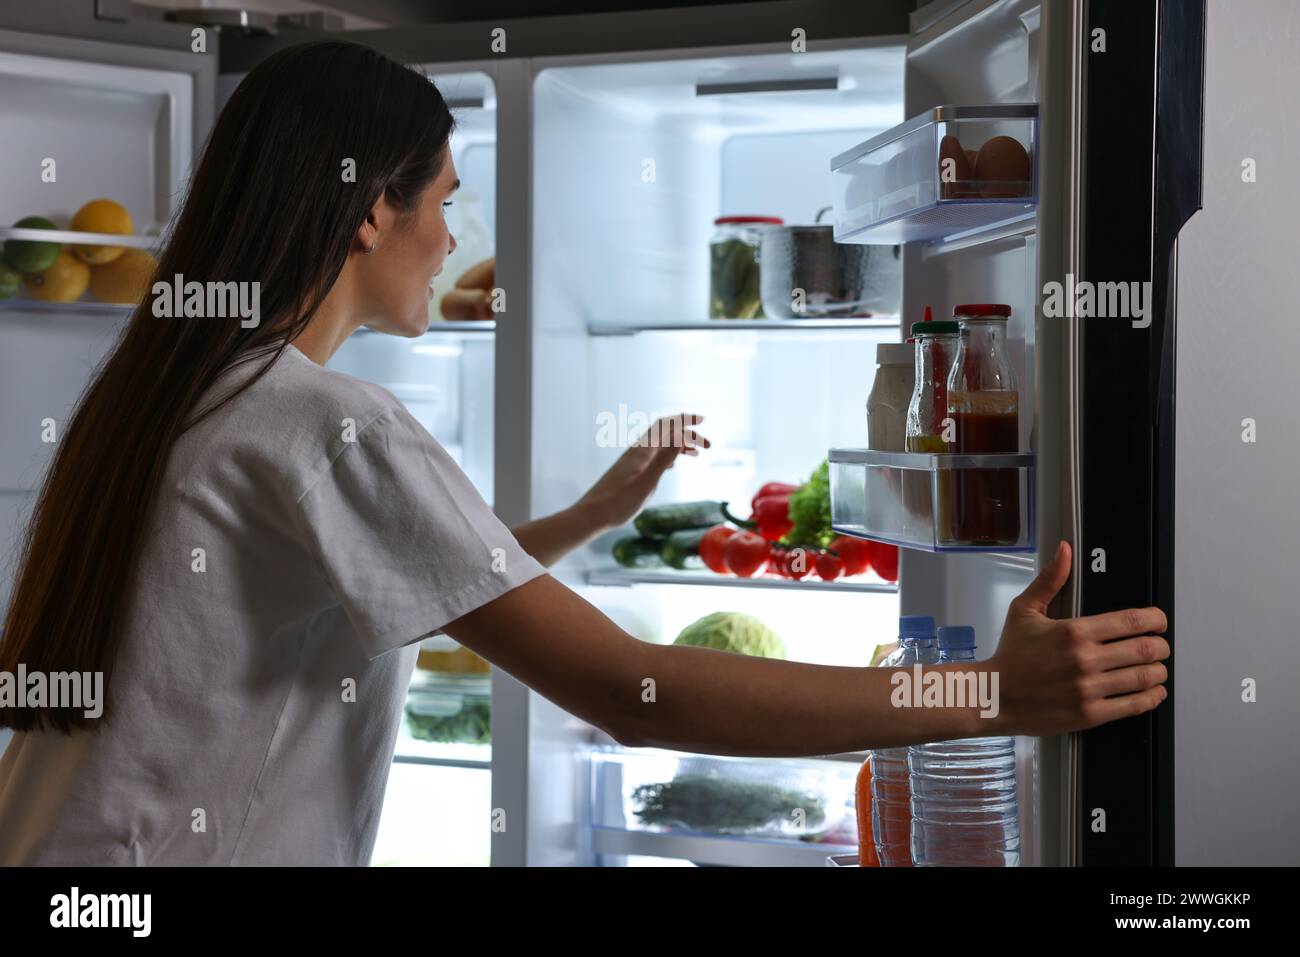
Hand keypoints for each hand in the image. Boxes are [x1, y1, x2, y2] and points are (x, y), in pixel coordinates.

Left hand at [576, 413, 710, 530]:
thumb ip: (664, 459)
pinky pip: (653, 456)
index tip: (703, 419)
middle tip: (708, 446)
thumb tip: (681, 436)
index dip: (684, 419)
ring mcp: (632, 461)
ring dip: (679, 445)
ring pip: (660, 445)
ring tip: (697, 454)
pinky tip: (673, 464)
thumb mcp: (647, 483)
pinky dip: (667, 455)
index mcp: (642, 451)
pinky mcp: (629, 472)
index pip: (666, 426)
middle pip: (665, 434)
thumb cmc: (618, 503)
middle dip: (688, 435)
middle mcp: (637, 452)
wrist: (591, 515)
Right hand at [989, 541, 1168, 736]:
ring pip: (1145, 678)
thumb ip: (1050, 580)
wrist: (993, 696)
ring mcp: (1089, 688)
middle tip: (1160, 646)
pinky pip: (1134, 705)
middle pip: (1146, 650)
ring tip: (1157, 669)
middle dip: (1161, 647)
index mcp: (1074, 631)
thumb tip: (1064, 551)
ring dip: (1159, 672)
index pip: (1132, 621)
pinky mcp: (1090, 714)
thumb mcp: (1024, 611)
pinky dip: (1151, 697)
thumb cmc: (1009, 656)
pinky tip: (1153, 692)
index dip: (1155, 620)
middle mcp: (1085, 659)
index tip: (1158, 622)